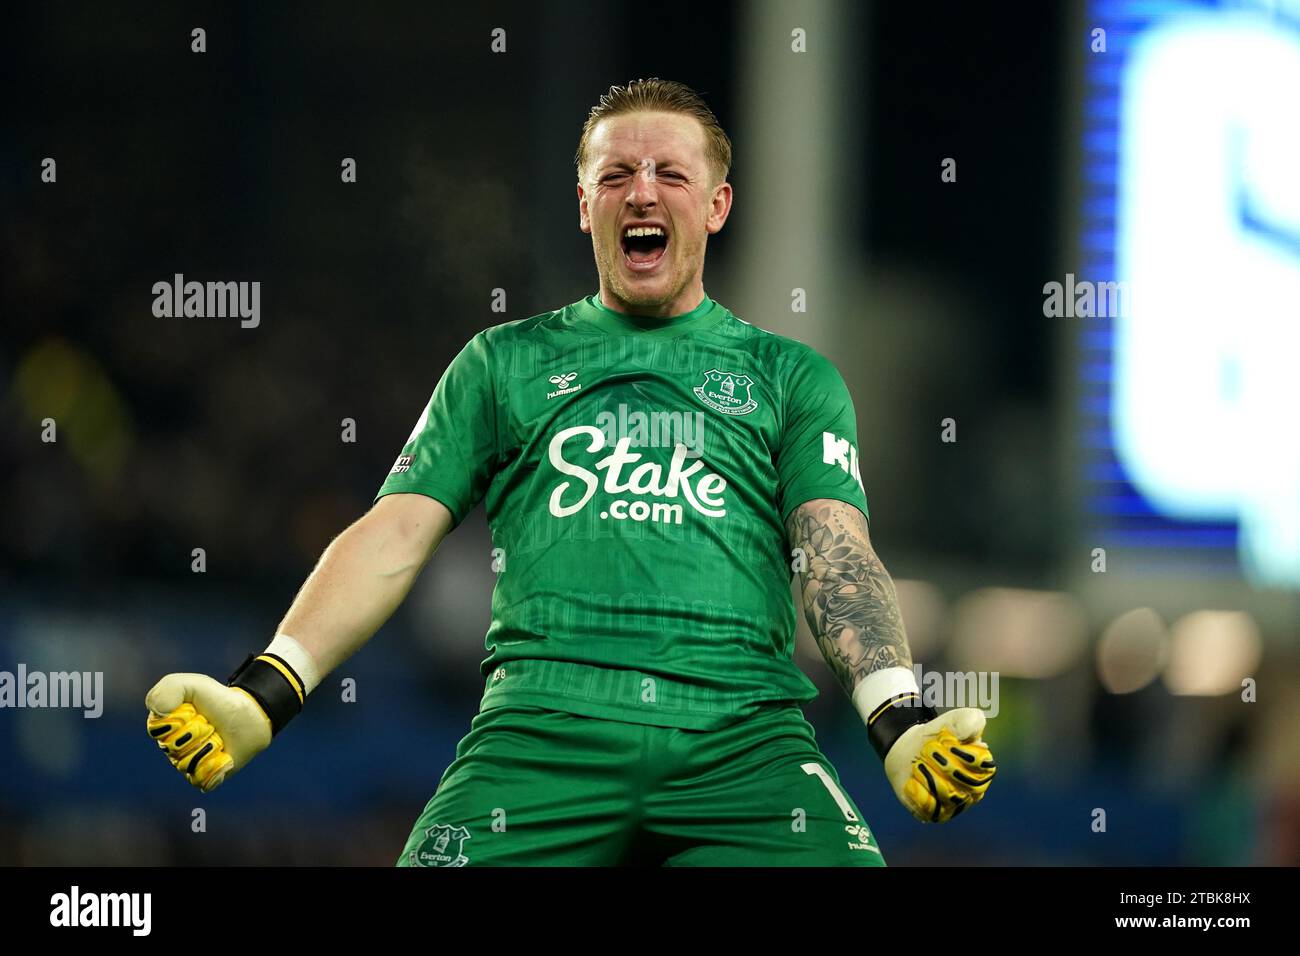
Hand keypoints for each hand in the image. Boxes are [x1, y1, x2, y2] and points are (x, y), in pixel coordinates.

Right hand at [145, 673, 271, 791]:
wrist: (248, 715)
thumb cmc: (218, 699)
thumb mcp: (194, 684)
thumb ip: (170, 687)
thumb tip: (160, 712)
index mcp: (163, 726)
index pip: (158, 730)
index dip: (178, 721)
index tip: (194, 711)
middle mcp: (170, 747)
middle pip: (173, 749)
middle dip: (197, 732)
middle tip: (209, 723)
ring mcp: (186, 763)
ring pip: (187, 764)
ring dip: (209, 747)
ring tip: (218, 737)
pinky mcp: (202, 776)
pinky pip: (201, 780)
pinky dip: (215, 766)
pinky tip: (223, 754)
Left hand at [884, 707, 995, 822]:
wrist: (909, 749)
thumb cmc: (937, 736)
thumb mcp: (954, 720)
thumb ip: (970, 720)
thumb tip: (972, 738)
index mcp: (984, 769)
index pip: (978, 766)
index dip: (958, 752)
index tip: (943, 740)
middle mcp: (974, 791)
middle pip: (962, 780)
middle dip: (938, 761)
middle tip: (927, 750)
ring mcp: (956, 805)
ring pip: (945, 794)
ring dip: (927, 773)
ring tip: (918, 763)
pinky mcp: (936, 814)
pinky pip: (929, 808)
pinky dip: (918, 792)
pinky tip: (912, 781)